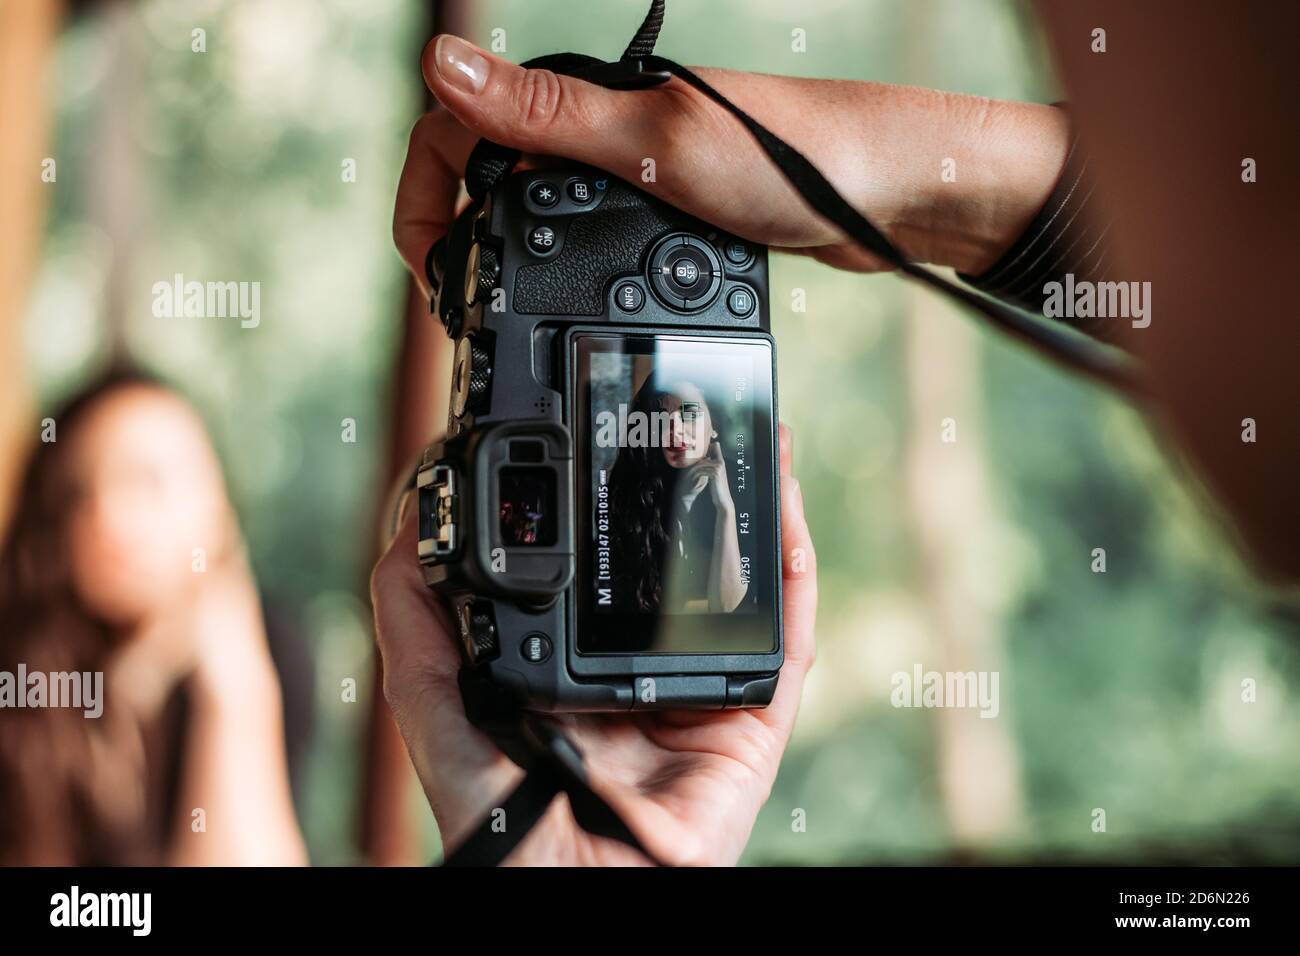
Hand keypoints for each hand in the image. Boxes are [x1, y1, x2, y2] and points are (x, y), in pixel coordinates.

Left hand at [370, 425, 814, 864]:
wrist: (574, 893)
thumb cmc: (507, 824)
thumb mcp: (440, 712)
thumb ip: (418, 630)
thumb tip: (406, 534)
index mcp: (580, 665)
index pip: (607, 569)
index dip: (616, 503)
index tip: (608, 437)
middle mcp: (645, 669)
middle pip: (686, 565)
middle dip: (702, 491)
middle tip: (701, 420)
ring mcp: (703, 691)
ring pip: (743, 585)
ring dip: (759, 509)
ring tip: (761, 438)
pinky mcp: (752, 720)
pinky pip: (786, 638)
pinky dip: (794, 570)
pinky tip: (786, 508)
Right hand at [394, 33, 1069, 285]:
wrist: (889, 197)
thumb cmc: (793, 157)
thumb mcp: (655, 142)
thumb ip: (548, 116)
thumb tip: (442, 67)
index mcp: (589, 102)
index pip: (466, 127)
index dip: (427, 191)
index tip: (426, 260)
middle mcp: (606, 130)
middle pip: (494, 173)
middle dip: (457, 231)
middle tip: (455, 298)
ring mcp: (638, 174)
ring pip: (541, 210)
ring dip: (507, 255)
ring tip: (499, 310)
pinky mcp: (670, 213)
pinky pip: (594, 236)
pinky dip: (567, 270)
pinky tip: (579, 302)